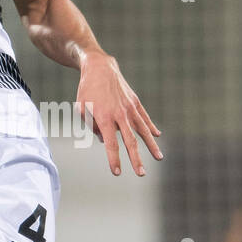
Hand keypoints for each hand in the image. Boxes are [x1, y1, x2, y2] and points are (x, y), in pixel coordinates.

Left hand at [75, 52, 161, 176]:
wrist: (100, 67)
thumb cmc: (87, 89)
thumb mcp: (82, 108)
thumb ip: (92, 126)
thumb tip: (103, 139)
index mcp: (104, 117)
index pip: (110, 143)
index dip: (113, 159)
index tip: (117, 172)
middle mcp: (119, 114)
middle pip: (130, 141)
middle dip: (136, 159)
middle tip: (141, 173)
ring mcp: (129, 107)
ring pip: (142, 130)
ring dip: (151, 145)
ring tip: (159, 158)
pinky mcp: (135, 101)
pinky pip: (144, 117)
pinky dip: (151, 127)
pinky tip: (157, 135)